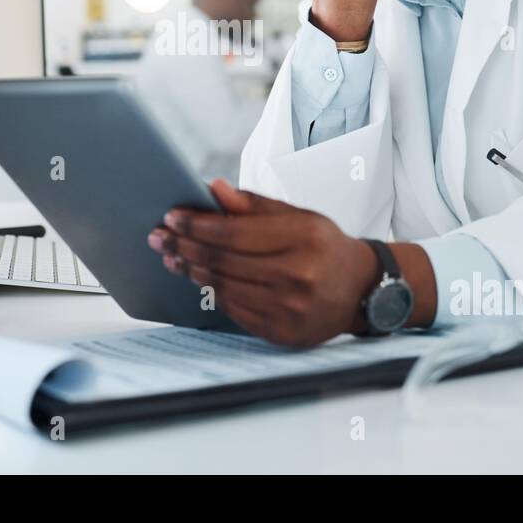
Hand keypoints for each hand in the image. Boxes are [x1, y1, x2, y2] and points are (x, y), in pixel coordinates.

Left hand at [148, 179, 380, 346]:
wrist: (362, 290)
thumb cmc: (326, 247)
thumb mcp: (298, 216)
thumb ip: (254, 205)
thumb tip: (214, 190)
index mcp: (302, 238)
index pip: (233, 231)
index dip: (196, 225)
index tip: (172, 218)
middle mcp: (298, 275)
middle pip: (223, 260)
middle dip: (184, 246)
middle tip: (159, 237)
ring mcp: (289, 308)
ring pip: (224, 287)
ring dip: (192, 270)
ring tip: (173, 256)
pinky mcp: (282, 332)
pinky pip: (234, 310)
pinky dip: (212, 292)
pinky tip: (199, 277)